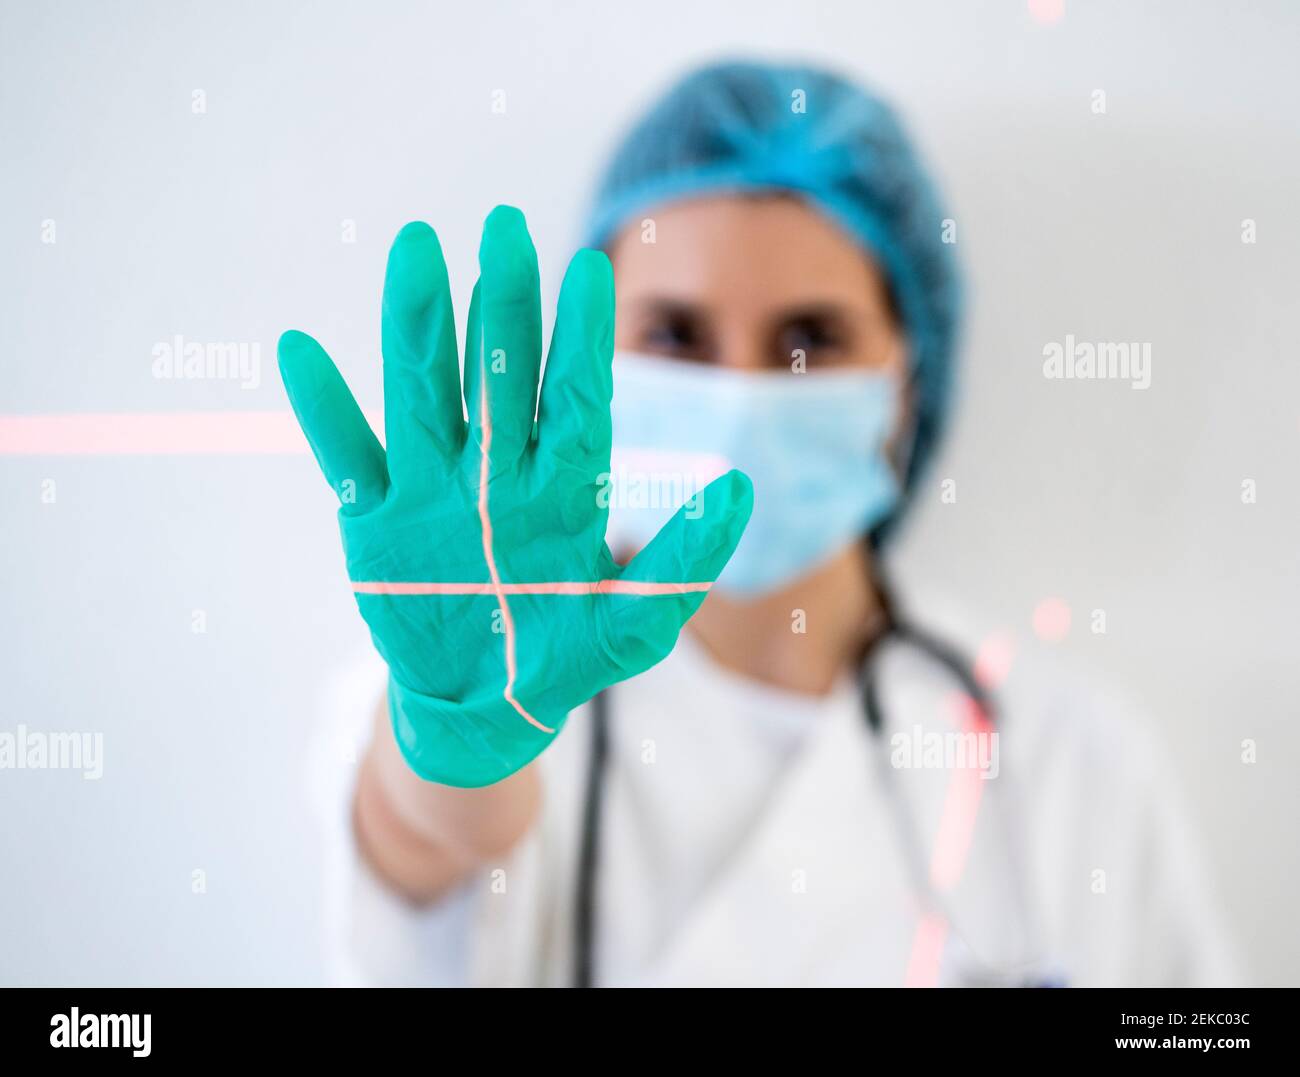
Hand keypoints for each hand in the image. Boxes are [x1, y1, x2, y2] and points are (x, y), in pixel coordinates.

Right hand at [279, 207, 751, 786]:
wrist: (481, 707)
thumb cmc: (560, 658)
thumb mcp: (630, 623)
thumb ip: (680, 562)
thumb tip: (739, 489)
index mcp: (563, 487)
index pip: (576, 398)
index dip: (579, 338)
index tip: (587, 268)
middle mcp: (497, 470)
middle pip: (500, 375)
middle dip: (503, 305)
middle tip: (503, 228)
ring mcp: (432, 487)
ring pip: (425, 393)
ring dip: (417, 325)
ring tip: (415, 250)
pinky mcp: (373, 518)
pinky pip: (346, 455)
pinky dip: (325, 409)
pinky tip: (302, 351)